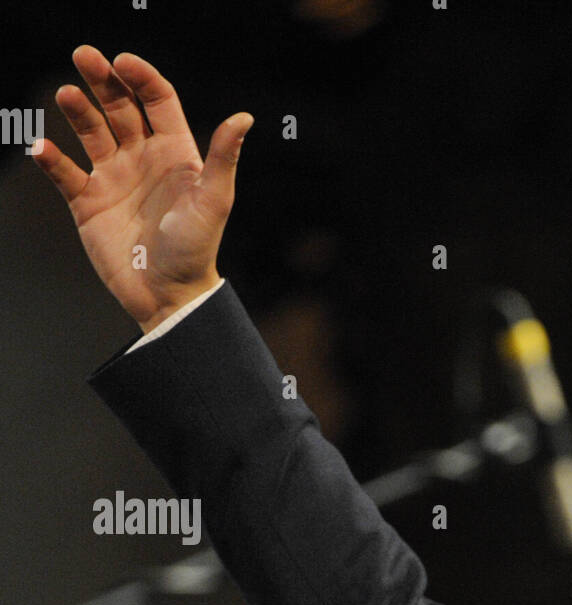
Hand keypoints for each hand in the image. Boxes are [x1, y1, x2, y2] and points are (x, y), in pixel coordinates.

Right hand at [33, 46, 252, 331]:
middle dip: (102, 80)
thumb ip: (223, 158)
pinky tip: (43, 148)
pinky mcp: (88, 202)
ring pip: (90, 130)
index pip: (156, 101)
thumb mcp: (214, 201)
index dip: (141, 77)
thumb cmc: (195, 250)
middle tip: (84, 56)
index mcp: (175, 154)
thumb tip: (244, 117)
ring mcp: (114, 178)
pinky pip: (65, 173)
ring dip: (77, 110)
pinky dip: (51, 159)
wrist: (168, 296)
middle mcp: (143, 159)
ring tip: (66, 95)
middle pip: (119, 106)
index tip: (123, 62)